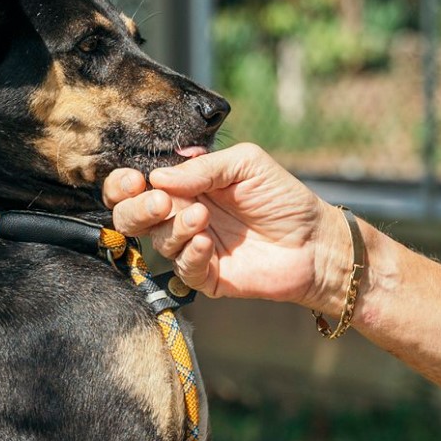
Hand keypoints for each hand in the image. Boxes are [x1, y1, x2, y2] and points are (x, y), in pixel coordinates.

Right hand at [103, 143, 347, 309]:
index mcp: (185, 185)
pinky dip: (189, 254)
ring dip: (174, 228)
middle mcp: (181, 215)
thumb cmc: (283, 198)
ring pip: (157, 241)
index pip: (137, 186)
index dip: (124, 184)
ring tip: (203, 216)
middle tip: (161, 203)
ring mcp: (192, 247)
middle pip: (131, 217)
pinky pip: (182, 269)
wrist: (315, 241)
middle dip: (136, 209)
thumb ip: (204, 167)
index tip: (135, 180)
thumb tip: (158, 177)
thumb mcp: (246, 164)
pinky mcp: (205, 276)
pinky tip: (206, 243)